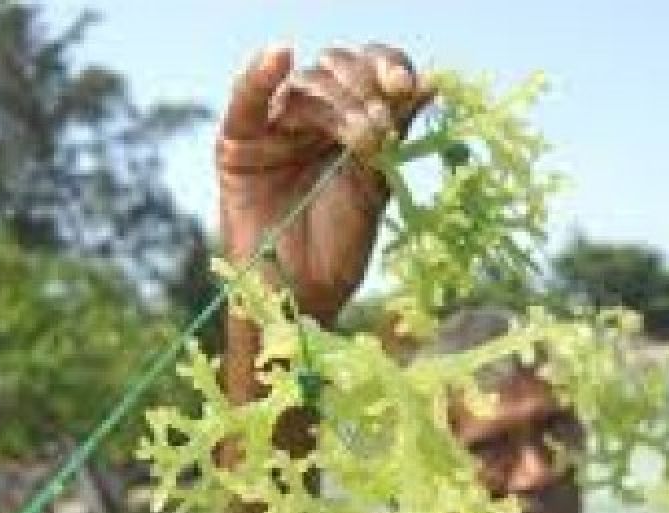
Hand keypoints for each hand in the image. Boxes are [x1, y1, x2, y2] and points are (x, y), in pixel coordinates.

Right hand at [216, 43, 432, 321]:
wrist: (301, 300)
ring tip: (360, 138)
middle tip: (379, 131)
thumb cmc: (337, 252)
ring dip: (337, 102)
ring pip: (305, 85)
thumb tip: (431, 82)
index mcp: (349, 123)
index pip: (368, 72)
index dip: (388, 67)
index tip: (406, 87)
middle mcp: (312, 119)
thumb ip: (394, 134)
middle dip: (364, 92)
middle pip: (337, 70)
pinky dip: (258, 75)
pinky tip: (278, 56)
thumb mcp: (374, 187)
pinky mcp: (237, 144)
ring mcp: (274, 129)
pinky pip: (245, 100)